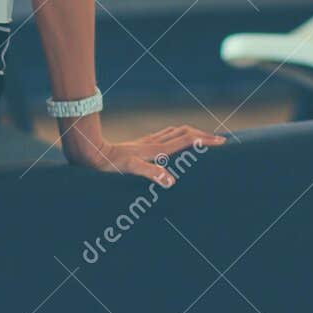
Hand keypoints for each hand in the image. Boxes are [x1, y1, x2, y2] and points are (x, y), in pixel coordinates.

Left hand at [64, 124, 228, 185]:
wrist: (91, 154)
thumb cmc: (109, 165)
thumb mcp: (130, 170)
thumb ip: (150, 172)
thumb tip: (171, 180)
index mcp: (156, 150)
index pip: (187, 139)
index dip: (205, 139)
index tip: (221, 141)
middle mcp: (154, 144)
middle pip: (184, 132)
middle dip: (202, 134)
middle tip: (218, 140)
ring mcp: (146, 143)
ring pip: (174, 132)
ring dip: (190, 133)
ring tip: (202, 138)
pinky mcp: (139, 146)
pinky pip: (164, 137)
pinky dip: (176, 136)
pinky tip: (173, 141)